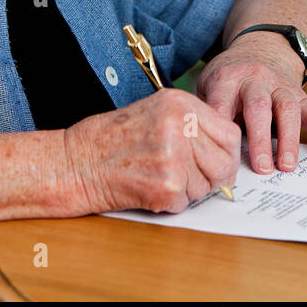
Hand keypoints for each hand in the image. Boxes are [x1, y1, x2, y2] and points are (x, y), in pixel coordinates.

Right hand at [63, 89, 240, 213]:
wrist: (76, 161)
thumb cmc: (111, 139)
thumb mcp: (155, 112)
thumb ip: (192, 125)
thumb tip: (226, 151)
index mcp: (180, 103)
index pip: (229, 133)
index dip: (228, 154)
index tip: (220, 162)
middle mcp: (180, 126)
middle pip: (224, 163)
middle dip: (213, 177)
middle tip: (193, 179)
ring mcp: (174, 156)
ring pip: (207, 186)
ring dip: (188, 190)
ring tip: (158, 177)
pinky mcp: (166, 185)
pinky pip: (186, 202)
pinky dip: (170, 202)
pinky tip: (148, 187)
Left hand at [197, 32, 306, 174]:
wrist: (261, 48)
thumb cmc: (230, 77)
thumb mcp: (209, 85)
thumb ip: (206, 112)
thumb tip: (201, 152)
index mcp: (228, 78)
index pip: (222, 104)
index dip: (222, 131)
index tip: (222, 160)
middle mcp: (256, 80)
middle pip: (258, 106)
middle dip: (259, 139)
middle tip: (261, 168)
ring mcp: (281, 87)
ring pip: (288, 109)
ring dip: (289, 139)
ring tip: (287, 166)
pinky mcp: (301, 96)